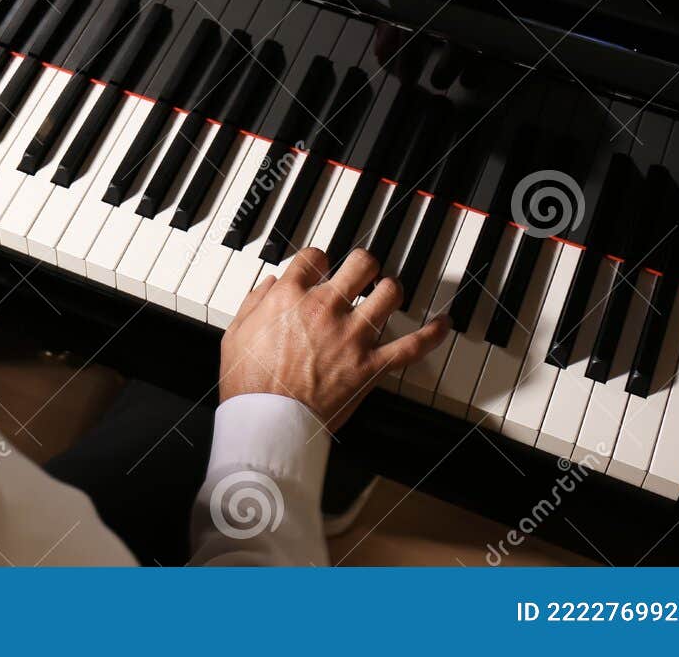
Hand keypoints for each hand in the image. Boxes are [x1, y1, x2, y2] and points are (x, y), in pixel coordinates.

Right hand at [219, 247, 449, 430]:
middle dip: (363, 265)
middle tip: (361, 273)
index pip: (316, 256)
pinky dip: (432, 334)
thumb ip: (254, 302)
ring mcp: (352, 336)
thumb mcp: (235, 333)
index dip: (320, 260)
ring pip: (388, 293)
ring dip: (390, 290)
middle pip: (360, 263)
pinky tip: (443, 323)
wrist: (268, 423)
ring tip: (387, 293)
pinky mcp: (371, 366)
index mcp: (290, 297)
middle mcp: (325, 308)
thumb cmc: (248, 384)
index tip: (322, 268)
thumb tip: (270, 284)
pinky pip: (411, 346)